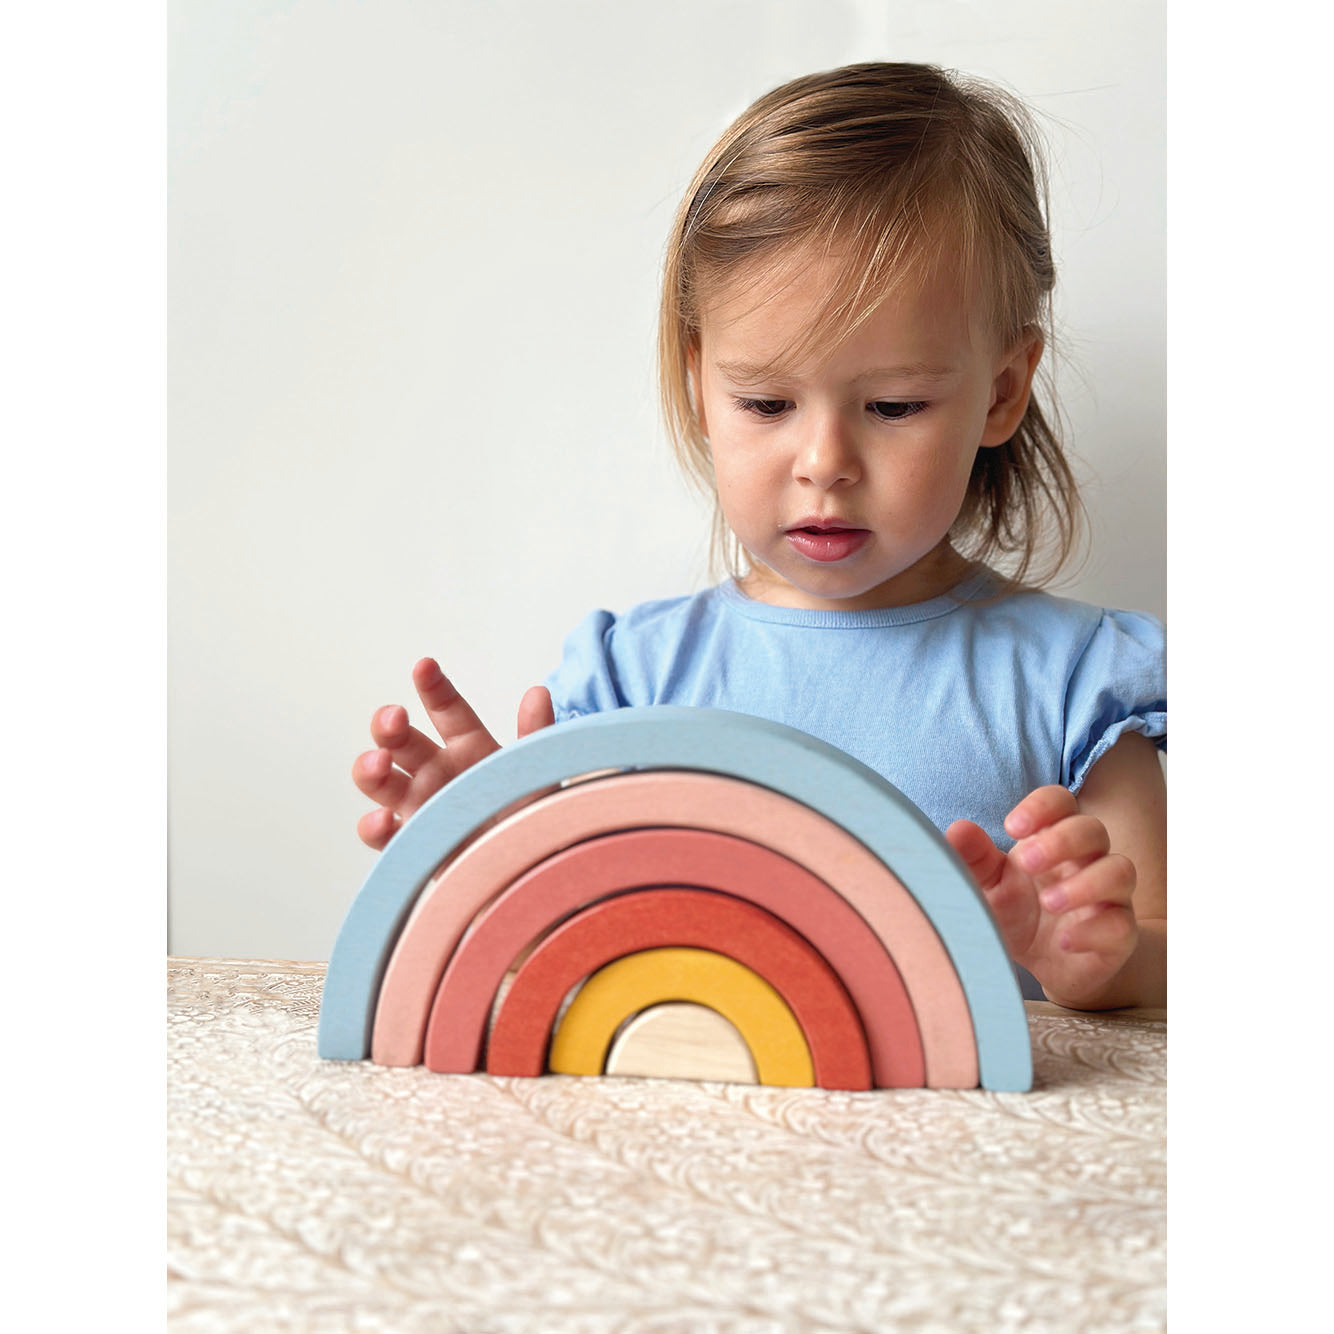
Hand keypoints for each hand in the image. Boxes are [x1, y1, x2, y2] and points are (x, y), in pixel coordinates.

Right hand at [352, 658, 553, 850]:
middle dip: (389, 725)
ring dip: (370, 767)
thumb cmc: (533, 820)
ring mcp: (420, 807)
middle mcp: (438, 773)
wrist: (530, 874)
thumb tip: (538, 692)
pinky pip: (381, 833)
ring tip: (379, 762)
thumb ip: (536, 735)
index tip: (424, 666)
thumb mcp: (537, 775)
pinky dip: (374, 825)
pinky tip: (384, 818)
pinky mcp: (412, 844)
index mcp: (469, 748)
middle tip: (396, 719)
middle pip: (400, 740)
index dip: (433, 687)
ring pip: (380, 780)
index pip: (446, 710)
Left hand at [945, 786, 1138, 1007]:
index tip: (1011, 827)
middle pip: (1093, 830)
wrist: (1047, 966)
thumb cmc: (1018, 913)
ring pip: (1119, 871)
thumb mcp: (988, 886)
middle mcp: (1087, 860)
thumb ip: (974, 858)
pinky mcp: (1119, 935)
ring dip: (1084, 884)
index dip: (1041, 807)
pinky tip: (1064, 941)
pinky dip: (1092, 931)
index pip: (1061, 802)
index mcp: (1052, 838)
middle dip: (1061, 840)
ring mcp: (1109, 896)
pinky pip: (1122, 925)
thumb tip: (958, 829)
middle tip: (1026, 862)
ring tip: (1048, 902)